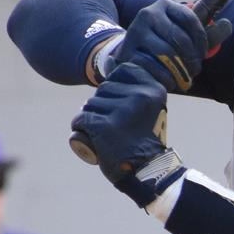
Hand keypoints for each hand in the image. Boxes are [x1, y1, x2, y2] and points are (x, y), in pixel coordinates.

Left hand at [73, 62, 187, 205]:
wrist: (147, 172)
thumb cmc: (144, 140)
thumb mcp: (147, 108)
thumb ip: (135, 87)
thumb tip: (111, 61)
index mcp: (153, 89)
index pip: (122, 71)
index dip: (117, 90)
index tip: (125, 110)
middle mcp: (139, 96)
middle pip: (104, 88)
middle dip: (104, 107)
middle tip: (118, 128)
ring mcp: (121, 110)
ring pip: (90, 104)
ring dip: (92, 119)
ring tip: (108, 136)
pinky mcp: (104, 125)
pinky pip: (81, 120)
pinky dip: (81, 131)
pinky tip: (94, 141)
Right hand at [111, 0, 231, 93]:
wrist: (128, 53)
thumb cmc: (163, 44)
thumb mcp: (184, 35)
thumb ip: (207, 34)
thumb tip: (228, 25)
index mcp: (165, 5)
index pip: (190, 19)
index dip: (202, 39)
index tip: (203, 54)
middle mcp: (148, 14)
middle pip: (179, 37)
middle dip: (192, 58)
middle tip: (196, 70)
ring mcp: (136, 31)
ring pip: (167, 52)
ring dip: (180, 69)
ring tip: (185, 78)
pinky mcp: (127, 50)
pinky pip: (152, 66)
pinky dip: (166, 77)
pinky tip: (171, 82)